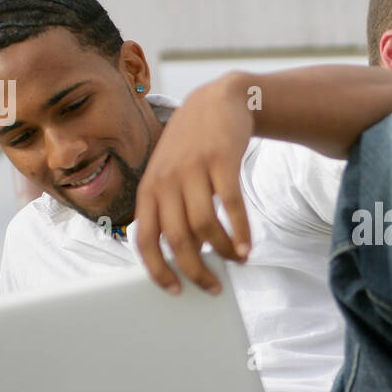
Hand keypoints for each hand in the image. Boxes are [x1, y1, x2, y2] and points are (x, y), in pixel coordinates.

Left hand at [135, 74, 252, 294]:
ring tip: (236, 260)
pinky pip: (231, 206)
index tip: (176, 290)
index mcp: (149, 189)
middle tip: (213, 286)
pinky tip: (247, 246)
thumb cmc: (193, 146)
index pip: (144, 240)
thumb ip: (169, 208)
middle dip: (196, 271)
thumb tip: (186, 253)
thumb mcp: (168, 173)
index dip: (158, 271)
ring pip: (205, 226)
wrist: (219, 101)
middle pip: (177, 240)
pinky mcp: (221, 160)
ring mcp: (193, 169)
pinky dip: (240, 232)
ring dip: (223, 251)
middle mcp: (166, 180)